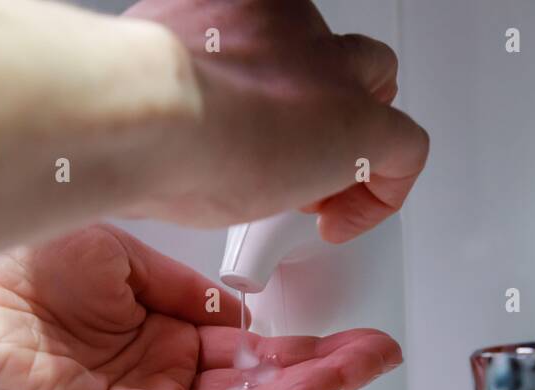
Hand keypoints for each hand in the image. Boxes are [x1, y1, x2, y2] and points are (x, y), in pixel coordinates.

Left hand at [0, 224, 400, 389]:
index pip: (241, 350)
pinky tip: (307, 388)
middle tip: (375, 352)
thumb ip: (192, 294)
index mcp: (149, 339)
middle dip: (319, 370)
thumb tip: (244, 309)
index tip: (345, 327)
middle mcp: (146, 381)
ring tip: (363, 368)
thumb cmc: (7, 261)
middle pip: (251, 386)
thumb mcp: (129, 263)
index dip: (297, 342)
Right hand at [122, 0, 428, 241]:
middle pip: (340, 55)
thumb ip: (177, 91)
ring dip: (350, 144)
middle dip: (327, 105)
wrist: (140, 115)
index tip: (250, 124)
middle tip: (291, 159)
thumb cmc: (129, 109)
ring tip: (312, 194)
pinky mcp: (359, 123)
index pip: (281, 32)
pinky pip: (406, 152)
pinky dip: (381, 194)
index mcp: (238, 2)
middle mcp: (286, 18)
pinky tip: (339, 223)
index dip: (280, 86)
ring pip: (374, 92)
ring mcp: (327, 65)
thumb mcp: (147, 82)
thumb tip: (175, 132)